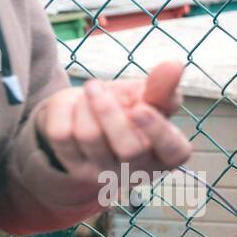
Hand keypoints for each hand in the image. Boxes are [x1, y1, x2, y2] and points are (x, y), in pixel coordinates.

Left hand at [35, 61, 193, 180]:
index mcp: (167, 154)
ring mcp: (105, 173)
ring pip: (90, 138)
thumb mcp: (151, 98)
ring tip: (90, 91)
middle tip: (96, 85)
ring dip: (85, 104)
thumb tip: (175, 64)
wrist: (95, 120)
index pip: (171, 151)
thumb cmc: (132, 110)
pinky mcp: (74, 167)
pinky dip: (65, 109)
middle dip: (109, 112)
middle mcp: (139, 171)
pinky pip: (62, 135)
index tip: (140, 108)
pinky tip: (74, 105)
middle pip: (129, 149)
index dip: (156, 130)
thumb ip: (163, 86)